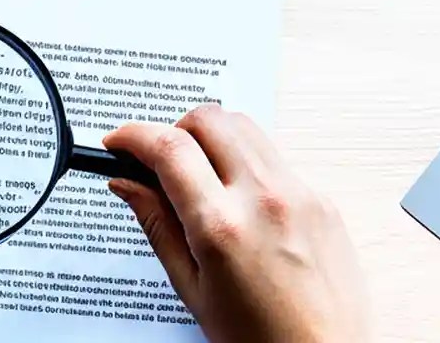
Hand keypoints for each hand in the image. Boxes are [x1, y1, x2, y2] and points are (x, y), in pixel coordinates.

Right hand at [104, 105, 370, 342]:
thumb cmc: (261, 340)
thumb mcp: (192, 288)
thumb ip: (157, 225)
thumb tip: (126, 184)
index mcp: (222, 227)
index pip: (168, 148)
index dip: (132, 135)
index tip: (118, 142)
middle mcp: (264, 199)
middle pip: (208, 118)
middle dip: (174, 129)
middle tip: (160, 162)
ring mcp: (300, 193)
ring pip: (244, 126)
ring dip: (212, 138)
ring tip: (200, 178)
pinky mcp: (322, 197)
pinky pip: (274, 157)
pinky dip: (246, 163)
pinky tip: (239, 200)